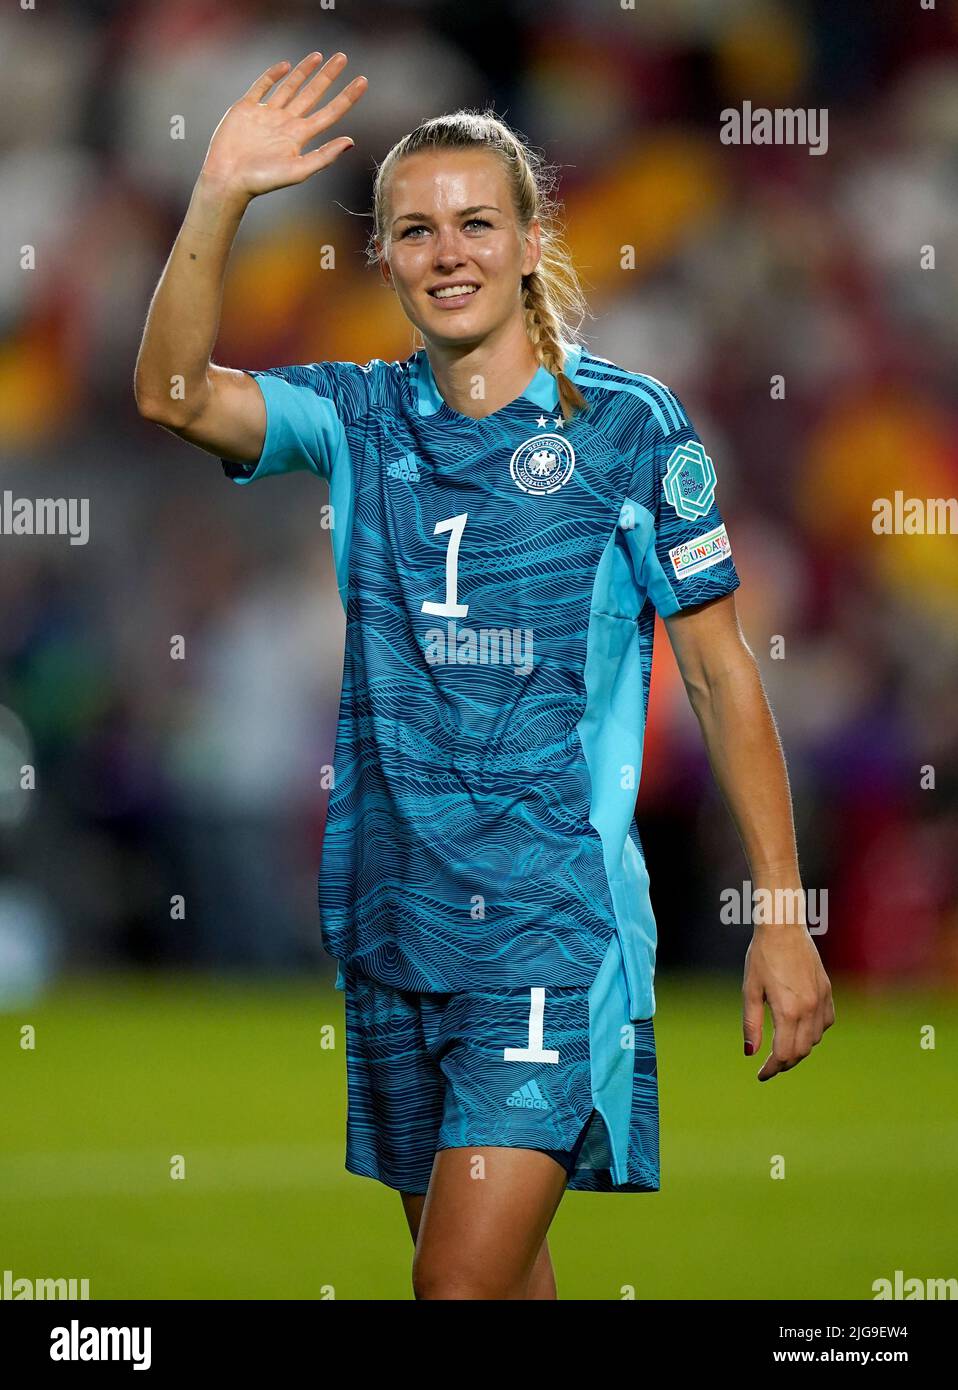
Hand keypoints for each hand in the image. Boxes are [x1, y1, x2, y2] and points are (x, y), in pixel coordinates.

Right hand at [200, 52, 366, 201]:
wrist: (227, 178)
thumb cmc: (262, 180)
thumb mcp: (298, 171)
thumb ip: (325, 156)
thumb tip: (351, 142)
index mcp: (299, 138)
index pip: (329, 113)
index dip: (346, 97)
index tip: (362, 81)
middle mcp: (286, 124)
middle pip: (313, 94)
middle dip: (328, 76)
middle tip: (342, 57)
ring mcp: (266, 114)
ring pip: (290, 88)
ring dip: (304, 72)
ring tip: (318, 55)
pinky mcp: (246, 108)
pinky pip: (262, 86)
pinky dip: (273, 75)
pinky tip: (285, 66)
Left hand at [742, 923, 834, 1080]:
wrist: (783, 927)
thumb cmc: (761, 956)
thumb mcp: (750, 990)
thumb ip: (751, 1024)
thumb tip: (750, 1053)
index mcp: (788, 1011)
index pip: (784, 1054)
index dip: (772, 1069)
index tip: (761, 1074)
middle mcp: (809, 1009)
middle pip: (801, 1051)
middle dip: (785, 1062)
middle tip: (769, 1065)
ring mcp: (821, 1000)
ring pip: (815, 1039)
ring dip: (799, 1048)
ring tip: (782, 1047)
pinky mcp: (827, 990)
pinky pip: (826, 1022)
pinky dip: (815, 1032)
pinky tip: (801, 1028)